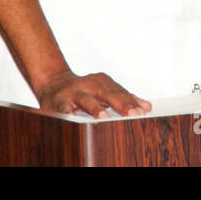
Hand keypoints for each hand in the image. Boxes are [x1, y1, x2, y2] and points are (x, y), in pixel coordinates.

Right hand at [35, 69, 150, 117]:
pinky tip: (73, 117)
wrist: (53, 83)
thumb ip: (124, 98)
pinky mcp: (59, 102)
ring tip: (104, 117)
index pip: (120, 92)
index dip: (132, 101)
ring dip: (95, 108)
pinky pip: (64, 108)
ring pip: (86, 100)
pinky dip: (68, 112)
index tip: (144, 110)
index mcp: (102, 82)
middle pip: (107, 93)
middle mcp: (89, 84)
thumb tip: (146, 107)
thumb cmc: (84, 91)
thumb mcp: (103, 91)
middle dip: (120, 104)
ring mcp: (74, 93)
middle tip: (132, 114)